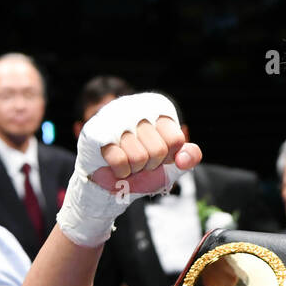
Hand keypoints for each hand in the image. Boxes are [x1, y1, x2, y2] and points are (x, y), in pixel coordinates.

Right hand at [57, 92, 202, 246]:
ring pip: (139, 157)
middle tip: (140, 161)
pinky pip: (119, 161)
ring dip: (135, 170)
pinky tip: (115, 166)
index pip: (176, 140)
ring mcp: (113, 116)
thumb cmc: (143, 165)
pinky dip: (121, 173)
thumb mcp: (172, 162)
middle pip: (158, 150)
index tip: (158, 154)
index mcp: (157, 108)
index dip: (168, 157)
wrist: (112, 180)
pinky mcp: (96, 132)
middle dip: (150, 165)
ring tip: (127, 162)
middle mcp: (135, 105)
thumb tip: (183, 159)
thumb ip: (189, 156)